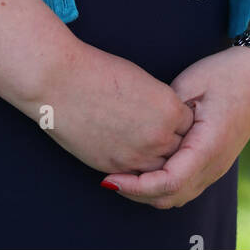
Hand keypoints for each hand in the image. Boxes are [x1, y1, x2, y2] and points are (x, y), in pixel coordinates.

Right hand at [39, 38, 195, 175]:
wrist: (60, 82)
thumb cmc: (97, 72)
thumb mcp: (140, 81)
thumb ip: (159, 105)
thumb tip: (162, 120)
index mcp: (169, 109)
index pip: (189, 124)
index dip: (178, 120)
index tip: (168, 116)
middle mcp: (158, 137)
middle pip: (180, 150)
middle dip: (172, 143)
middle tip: (158, 133)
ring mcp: (137, 157)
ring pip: (161, 170)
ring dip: (156, 160)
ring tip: (143, 145)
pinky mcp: (114, 168)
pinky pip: (136, 178)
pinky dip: (136, 170)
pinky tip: (126, 151)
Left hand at [99, 45, 249, 207]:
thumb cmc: (225, 74)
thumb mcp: (191, 84)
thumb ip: (165, 111)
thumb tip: (138, 129)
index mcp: (208, 146)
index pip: (168, 182)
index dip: (136, 185)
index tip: (110, 177)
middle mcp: (214, 165)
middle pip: (170, 197)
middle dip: (136, 193)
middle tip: (108, 177)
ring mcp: (216, 168)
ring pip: (177, 197)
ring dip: (148, 192)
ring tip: (122, 174)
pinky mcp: (213, 165)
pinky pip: (184, 186)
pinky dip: (161, 186)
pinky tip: (143, 168)